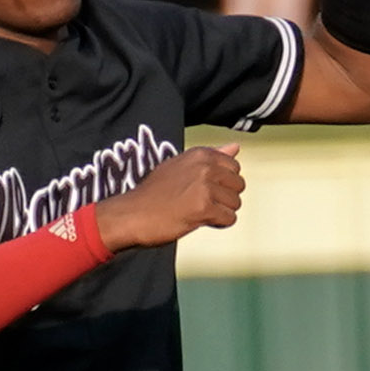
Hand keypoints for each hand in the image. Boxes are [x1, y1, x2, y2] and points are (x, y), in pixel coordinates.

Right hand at [95, 147, 243, 251]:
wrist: (131, 215)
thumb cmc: (153, 194)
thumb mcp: (180, 166)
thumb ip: (211, 156)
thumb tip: (236, 146)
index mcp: (200, 154)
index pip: (234, 166)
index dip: (222, 183)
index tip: (204, 189)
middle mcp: (205, 167)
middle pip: (238, 185)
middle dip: (225, 198)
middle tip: (201, 203)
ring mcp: (205, 187)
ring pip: (235, 203)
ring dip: (221, 212)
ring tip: (198, 212)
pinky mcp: (204, 208)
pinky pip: (229, 219)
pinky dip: (218, 224)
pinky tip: (199, 221)